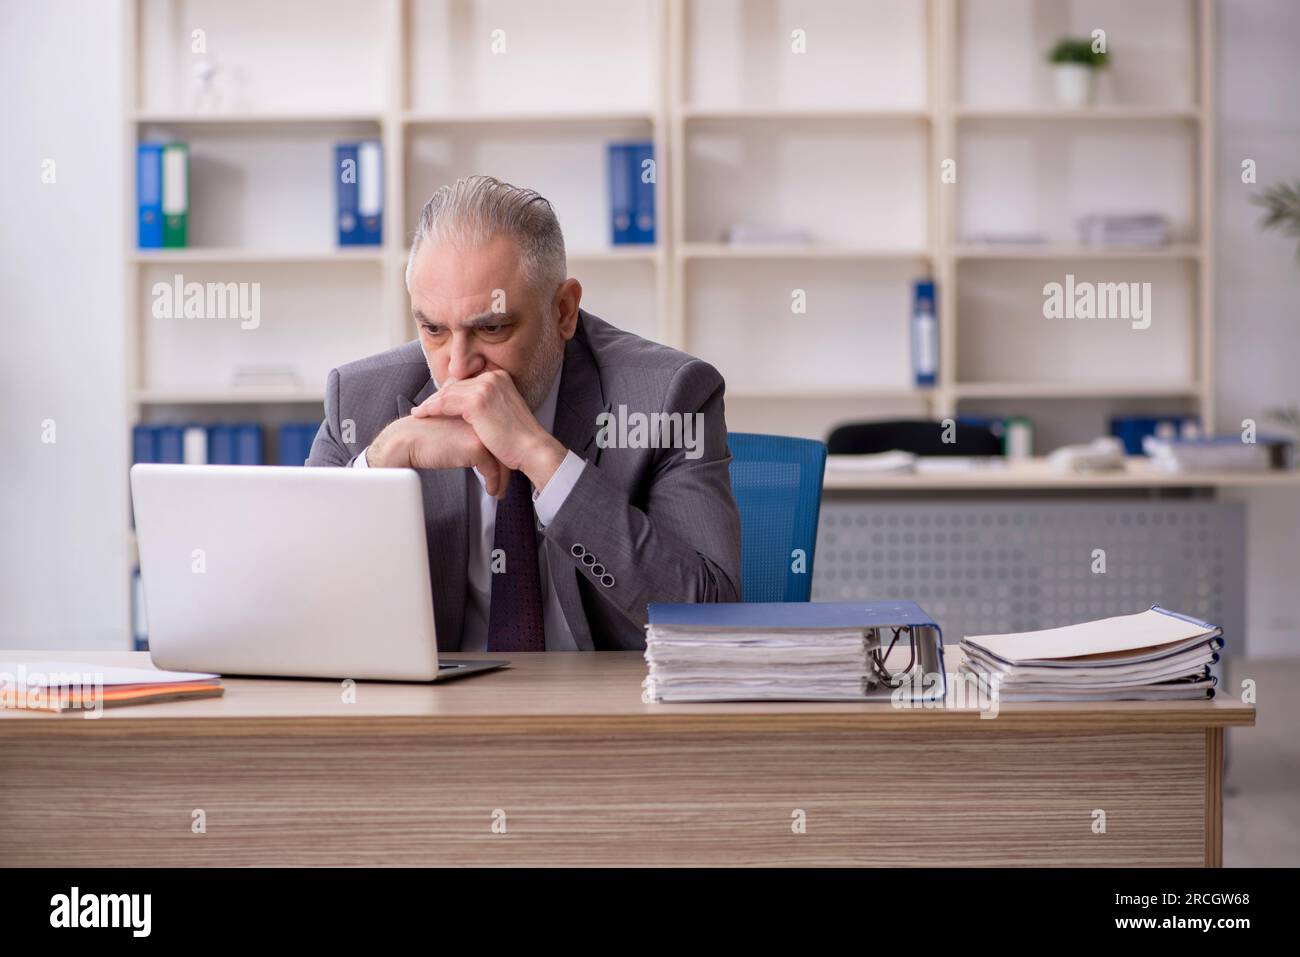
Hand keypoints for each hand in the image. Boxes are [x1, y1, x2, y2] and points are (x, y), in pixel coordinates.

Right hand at [366, 413, 509, 497]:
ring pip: (502, 458)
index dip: (502, 453)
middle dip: (507, 468)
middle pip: (503, 446)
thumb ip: (470, 432)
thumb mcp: (453, 428)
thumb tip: (487, 450)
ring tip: (499, 491)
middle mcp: (482, 418)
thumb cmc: (425, 437)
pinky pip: (492, 469)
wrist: (406, 440)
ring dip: (503, 479)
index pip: (499, 433)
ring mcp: (480, 431)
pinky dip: (494, 483)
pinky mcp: (475, 447)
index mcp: (477, 411)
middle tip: (505, 484)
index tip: (505, 468)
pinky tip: (491, 491)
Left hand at [411, 370, 566, 489]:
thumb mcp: (503, 412)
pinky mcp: (477, 401)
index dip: (449, 392)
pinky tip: (422, 415)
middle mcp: (493, 377)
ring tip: (420, 413)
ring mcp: (485, 387)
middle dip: (437, 397)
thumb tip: (470, 410)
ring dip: (431, 403)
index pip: (466, 381)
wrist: (531, 449)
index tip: (436, 403)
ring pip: (447, 392)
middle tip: (424, 408)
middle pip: (455, 385)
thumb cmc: (519, 438)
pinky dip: (431, 409)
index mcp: (500, 377)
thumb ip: (488, 405)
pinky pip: (445, 402)